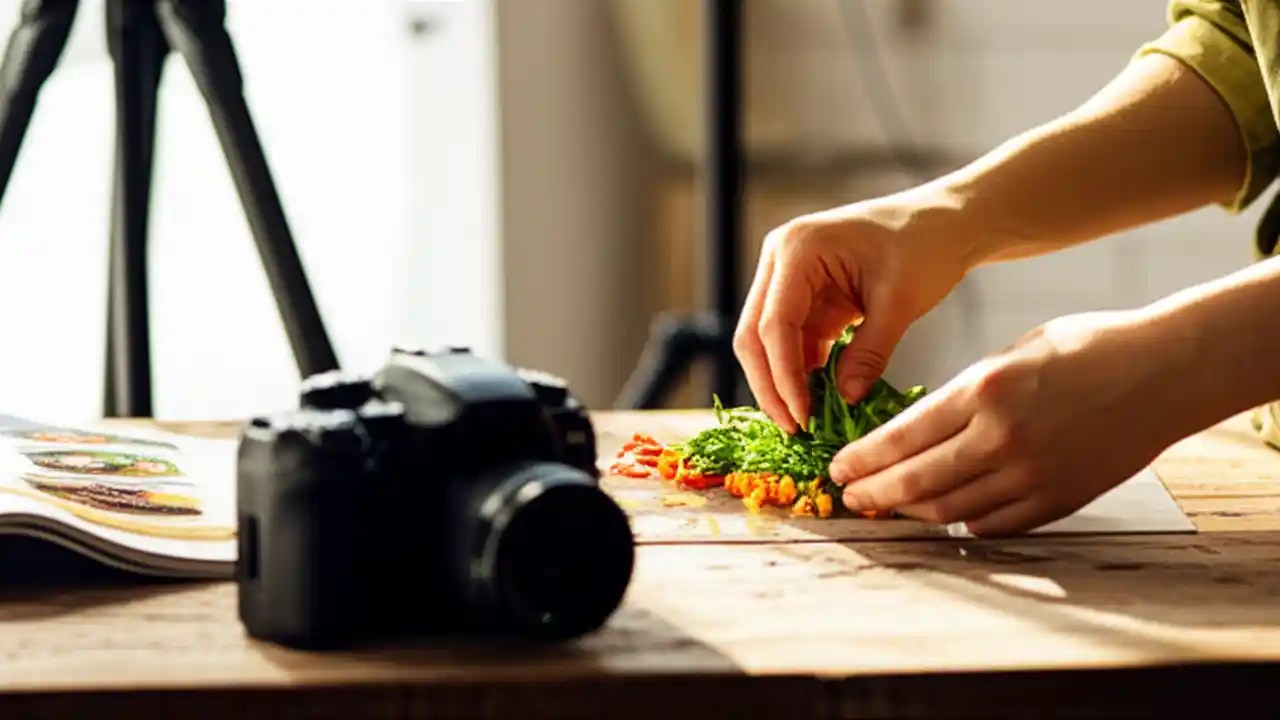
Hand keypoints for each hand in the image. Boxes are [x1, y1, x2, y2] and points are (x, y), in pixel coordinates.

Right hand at [733, 192, 980, 432]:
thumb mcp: (900, 301)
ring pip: (766, 341)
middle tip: (794, 428)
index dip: (783, 376)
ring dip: (782, 380)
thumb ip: (869, 352)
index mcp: (798, 248)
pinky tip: (817, 399)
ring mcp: (787, 277)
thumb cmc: (926, 244)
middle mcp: (780, 259)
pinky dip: (801, 370)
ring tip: (806, 420)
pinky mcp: (803, 295)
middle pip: (755, 333)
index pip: (774, 323)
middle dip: (770, 384)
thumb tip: (845, 399)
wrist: (944, 221)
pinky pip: (791, 340)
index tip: (802, 416)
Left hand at [830, 311, 1182, 535]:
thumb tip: (921, 430)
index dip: (862, 459)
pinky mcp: (1058, 499)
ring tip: (889, 507)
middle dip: (873, 492)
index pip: (901, 437)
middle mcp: (1001, 437)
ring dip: (911, 511)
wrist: (1164, 370)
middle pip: (916, 481)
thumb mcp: (1011, 353)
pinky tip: (943, 516)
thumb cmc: (1088, 347)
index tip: (838, 468)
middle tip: (849, 497)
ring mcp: (1031, 474)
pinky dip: (961, 522)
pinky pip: (994, 523)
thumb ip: (966, 394)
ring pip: (950, 509)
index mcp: (983, 390)